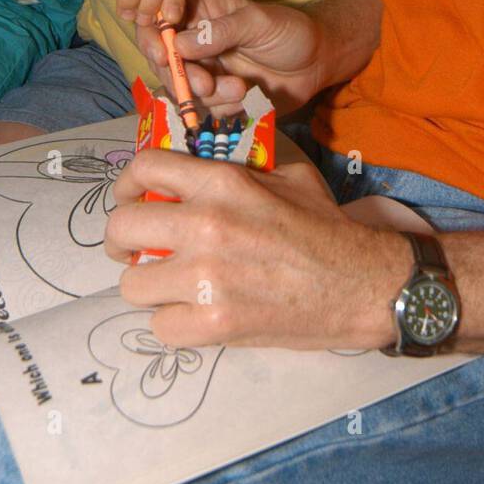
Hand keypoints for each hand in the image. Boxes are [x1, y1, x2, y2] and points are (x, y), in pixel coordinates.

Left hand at [106, 147, 408, 348]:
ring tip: (172, 286)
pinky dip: (175, 323)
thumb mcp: (287, 174)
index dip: (127, 183)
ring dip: (150, 286)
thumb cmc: (325, 226)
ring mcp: (206, 278)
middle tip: (139, 249)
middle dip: (124, 240)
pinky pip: (159, 326)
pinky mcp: (214, 323)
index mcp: (222, 182)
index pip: (144, 167)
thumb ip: (240, 164)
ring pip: (132, 285)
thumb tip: (201, 157)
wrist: (361, 283)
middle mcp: (206, 225)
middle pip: (122, 227)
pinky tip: (196, 314)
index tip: (132, 197)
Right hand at [135, 0, 327, 112]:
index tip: (163, 55)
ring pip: (180, 89)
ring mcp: (202, 69)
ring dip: (207, 96)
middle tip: (206, 85)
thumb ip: (220, 32)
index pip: (158, 19)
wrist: (316, 64)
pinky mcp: (214, 96)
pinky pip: (202, 108)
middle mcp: (192, 39)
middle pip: (162, 61)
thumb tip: (178, 45)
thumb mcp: (257, 23)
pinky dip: (221, 108)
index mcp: (198, 9)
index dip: (152, 38)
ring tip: (241, 89)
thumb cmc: (289, 32)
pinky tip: (245, 98)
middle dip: (181, 77)